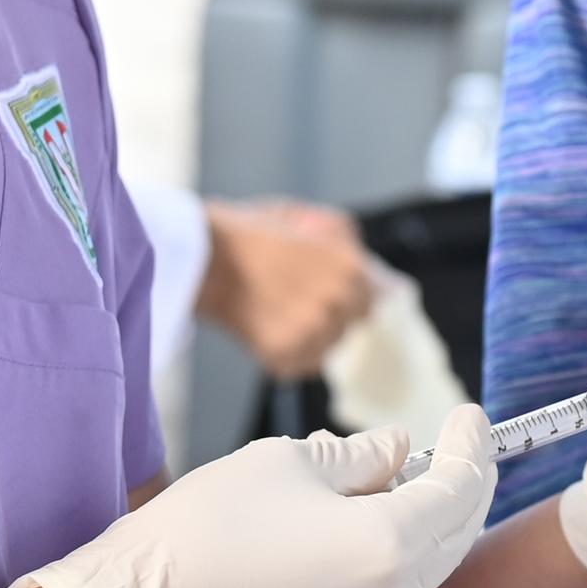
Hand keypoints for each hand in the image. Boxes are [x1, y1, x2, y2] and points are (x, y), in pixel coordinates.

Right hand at [1, 411, 492, 587]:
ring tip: (399, 479)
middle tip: (460, 444)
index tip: (469, 414)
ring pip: (423, 570)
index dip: (473, 445)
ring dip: (424, 523)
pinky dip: (390, 560)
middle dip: (463, 485)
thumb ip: (360, 456)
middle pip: (455, 535)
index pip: (459, 488)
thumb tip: (399, 451)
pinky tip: (362, 528)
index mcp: (385, 547)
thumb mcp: (286, 462)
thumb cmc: (205, 527)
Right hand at [199, 198, 376, 379]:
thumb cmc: (252, 232)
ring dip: (308, 337)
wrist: (202, 257)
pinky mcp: (285, 356)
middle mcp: (338, 303)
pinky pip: (299, 366)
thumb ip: (348, 247)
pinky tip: (265, 329)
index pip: (371, 298)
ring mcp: (312, 332)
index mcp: (351, 268)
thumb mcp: (310, 221)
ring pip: (326, 348)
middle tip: (292, 300)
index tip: (323, 292)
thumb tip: (384, 282)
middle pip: (349, 325)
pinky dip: (286, 355)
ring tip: (275, 312)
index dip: (347, 295)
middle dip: (328, 315)